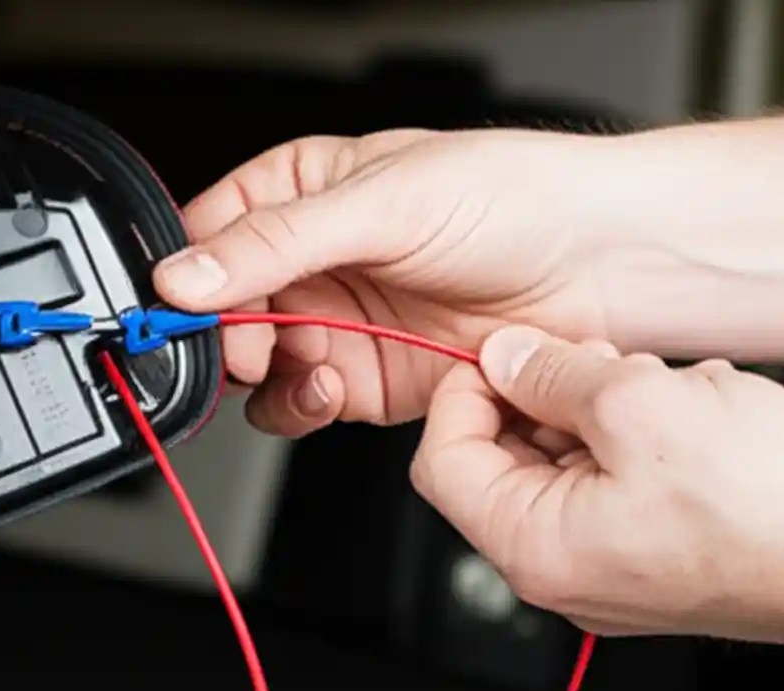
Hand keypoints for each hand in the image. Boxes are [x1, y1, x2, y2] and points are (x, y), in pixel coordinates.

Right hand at [154, 120, 783, 436]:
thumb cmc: (513, 199)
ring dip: (265, 375)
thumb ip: (277, 243)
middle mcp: (312, 258)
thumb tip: (187, 275)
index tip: (180, 311)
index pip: (208, 236)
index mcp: (300, 191)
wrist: (603, 266)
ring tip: (300, 363)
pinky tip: (332, 387)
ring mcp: (336, 320)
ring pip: (257, 364)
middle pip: (222, 309)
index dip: (187, 278)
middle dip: (225, 337)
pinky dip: (304, 405)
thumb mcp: (384, 203)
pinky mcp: (366, 376)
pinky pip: (304, 401)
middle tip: (242, 347)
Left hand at [411, 325, 783, 645]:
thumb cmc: (766, 506)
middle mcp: (560, 570)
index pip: (442, 461)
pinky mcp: (647, 554)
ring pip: (560, 462)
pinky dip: (631, 435)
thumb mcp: (637, 405)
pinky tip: (680, 411)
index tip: (493, 355)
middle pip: (500, 460)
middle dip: (537, 396)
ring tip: (651, 383)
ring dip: (593, 408)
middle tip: (583, 357)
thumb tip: (503, 356)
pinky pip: (608, 481)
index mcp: (534, 547)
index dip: (461, 394)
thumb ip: (551, 375)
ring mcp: (605, 566)